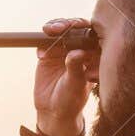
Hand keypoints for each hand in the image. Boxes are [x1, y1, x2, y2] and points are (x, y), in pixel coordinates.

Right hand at [33, 17, 95, 135]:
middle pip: (74, 28)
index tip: (77, 27)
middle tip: (59, 28)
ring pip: (59, 31)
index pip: (91, 34)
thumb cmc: (72, 100)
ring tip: (49, 30)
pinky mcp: (47, 55)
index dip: (85, 27)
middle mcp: (78, 49)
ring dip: (54, 27)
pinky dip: (42, 43)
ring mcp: (62, 51)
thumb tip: (79, 52)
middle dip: (67, 24)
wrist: (53, 111)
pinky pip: (44, 42)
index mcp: (92, 55)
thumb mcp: (75, 85)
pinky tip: (42, 55)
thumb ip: (76, 67)